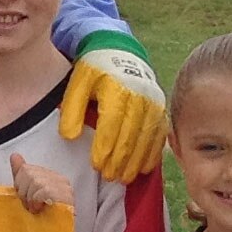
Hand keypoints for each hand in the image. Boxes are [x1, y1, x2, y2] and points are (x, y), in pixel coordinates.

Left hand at [9, 154, 74, 215]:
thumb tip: (14, 156)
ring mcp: (65, 187)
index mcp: (52, 177)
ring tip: (36, 209)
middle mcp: (61, 180)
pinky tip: (40, 209)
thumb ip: (21, 174)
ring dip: (30, 199)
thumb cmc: (39, 219)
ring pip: (35, 180)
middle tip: (31, 207)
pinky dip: (37, 200)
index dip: (21, 186)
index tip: (26, 200)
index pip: (26, 169)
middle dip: (24, 193)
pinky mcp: (66, 196)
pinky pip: (43, 190)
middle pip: (29, 173)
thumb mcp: (26, 194)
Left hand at [61, 42, 166, 181]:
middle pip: (131, 133)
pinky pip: (160, 134)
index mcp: (117, 88)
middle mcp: (140, 95)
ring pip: (147, 137)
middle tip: (109, 178)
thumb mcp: (78, 83)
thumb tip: (69, 137)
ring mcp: (154, 102)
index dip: (104, 146)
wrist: (120, 52)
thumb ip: (72, 109)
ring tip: (123, 179)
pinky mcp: (161, 108)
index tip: (95, 165)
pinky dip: (153, 153)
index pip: (112, 123)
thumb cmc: (94, 70)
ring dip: (136, 161)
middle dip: (119, 159)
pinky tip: (144, 169)